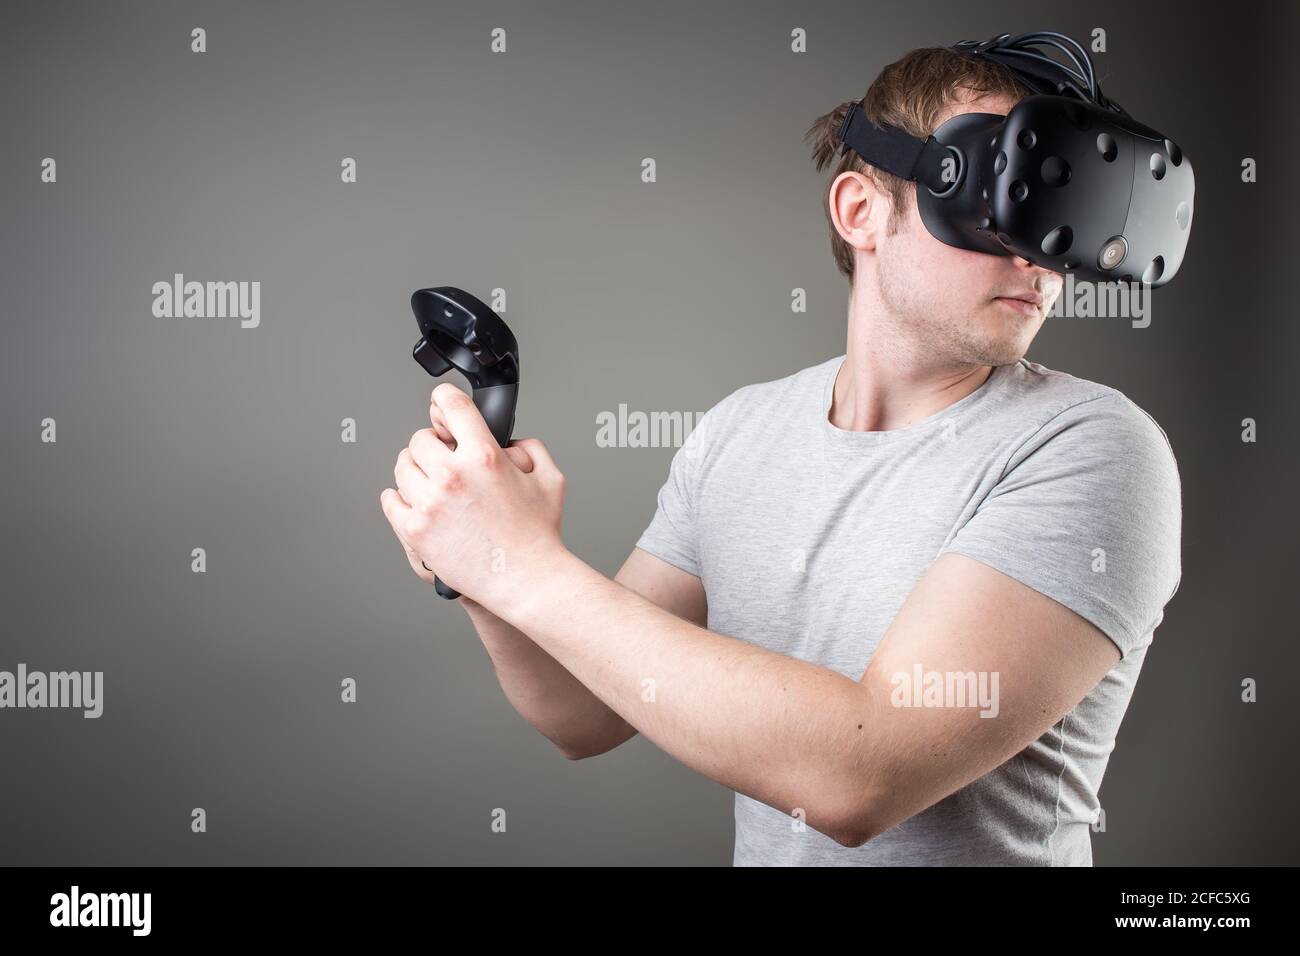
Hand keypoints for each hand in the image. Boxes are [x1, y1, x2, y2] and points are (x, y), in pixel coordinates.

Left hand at [379, 383, 566, 610]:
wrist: (525, 580)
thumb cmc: (539, 535)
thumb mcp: (551, 478)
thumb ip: (531, 449)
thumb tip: (510, 443)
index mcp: (484, 456)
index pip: (451, 405)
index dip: (444, 399)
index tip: (441, 404)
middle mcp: (452, 475)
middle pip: (420, 438)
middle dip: (433, 446)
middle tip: (445, 460)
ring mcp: (430, 503)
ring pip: (403, 467)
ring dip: (416, 470)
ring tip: (434, 484)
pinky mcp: (415, 530)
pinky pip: (391, 500)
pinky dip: (400, 497)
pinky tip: (417, 502)